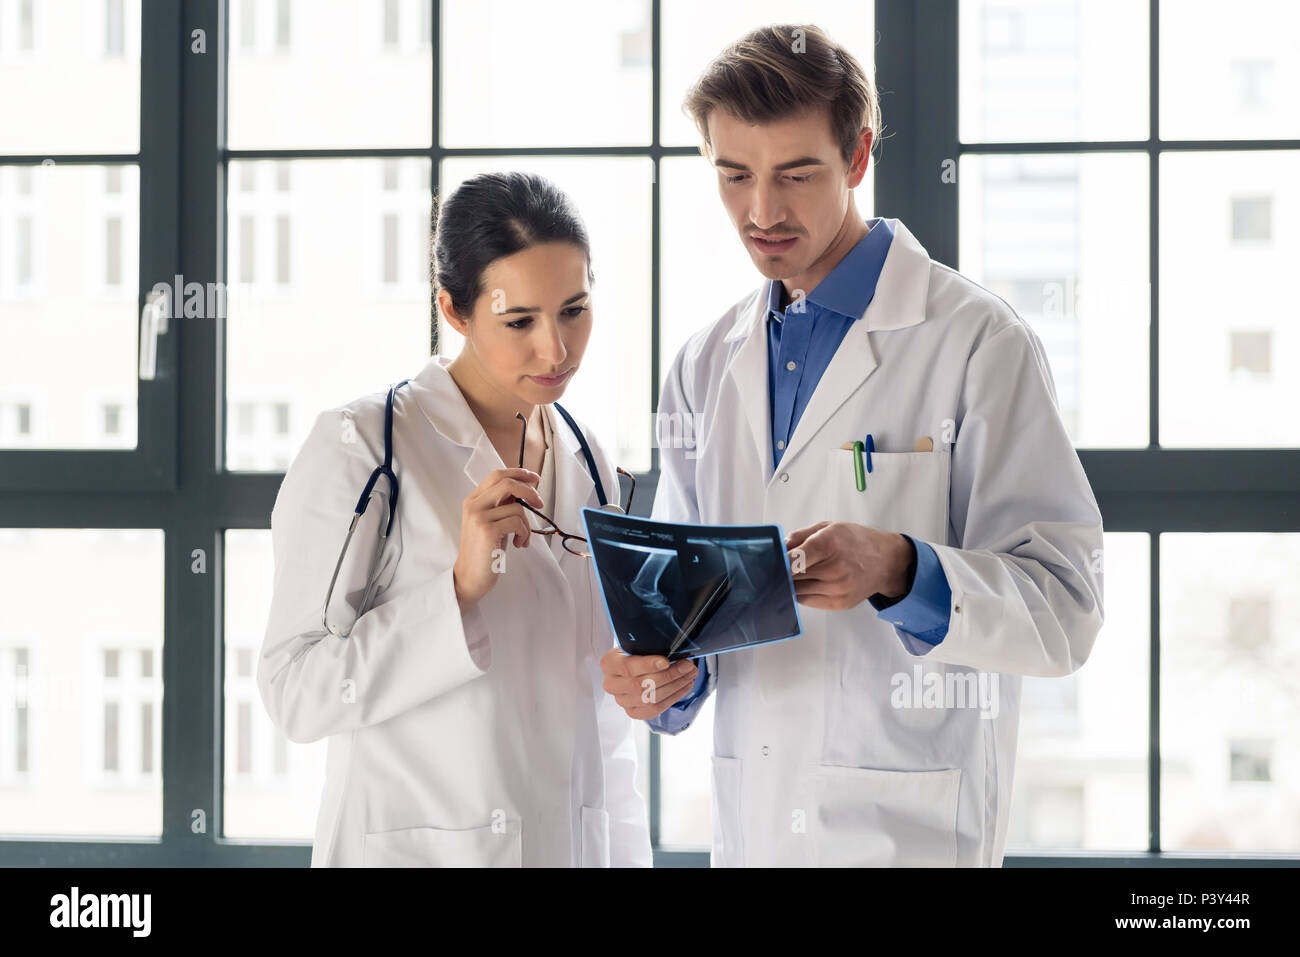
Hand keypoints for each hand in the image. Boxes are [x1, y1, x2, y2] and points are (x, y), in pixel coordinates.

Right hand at [452, 467, 543, 611]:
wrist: (470, 576)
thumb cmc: (484, 551)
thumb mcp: (492, 522)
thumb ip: (502, 505)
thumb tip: (524, 491)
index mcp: (473, 500)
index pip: (497, 475)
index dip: (518, 473)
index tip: (534, 478)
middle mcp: (473, 505)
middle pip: (507, 483)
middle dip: (529, 491)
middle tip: (540, 503)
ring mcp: (479, 517)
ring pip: (517, 507)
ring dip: (527, 525)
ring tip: (522, 538)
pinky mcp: (487, 530)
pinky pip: (517, 522)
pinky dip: (524, 533)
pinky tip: (519, 544)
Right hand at [599, 648, 698, 719]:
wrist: (631, 666)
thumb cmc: (635, 653)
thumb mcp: (636, 644)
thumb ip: (648, 646)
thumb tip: (673, 648)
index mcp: (609, 663)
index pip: (627, 667)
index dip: (648, 665)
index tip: (666, 661)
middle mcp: (611, 684)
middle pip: (640, 685)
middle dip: (669, 676)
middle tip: (687, 666)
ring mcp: (622, 701)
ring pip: (649, 699)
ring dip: (675, 686)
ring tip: (690, 674)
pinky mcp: (634, 712)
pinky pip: (655, 708)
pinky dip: (674, 697)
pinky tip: (685, 685)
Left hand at [785, 521, 911, 610]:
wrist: (885, 562)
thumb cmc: (856, 541)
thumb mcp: (829, 527)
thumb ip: (800, 536)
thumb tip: (778, 548)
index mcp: (830, 544)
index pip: (795, 559)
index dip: (779, 563)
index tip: (770, 562)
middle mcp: (834, 569)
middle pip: (793, 576)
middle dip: (782, 571)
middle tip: (776, 566)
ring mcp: (837, 589)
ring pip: (797, 590)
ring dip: (792, 583)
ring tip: (797, 572)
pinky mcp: (838, 604)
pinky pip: (807, 601)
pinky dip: (802, 592)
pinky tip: (808, 582)